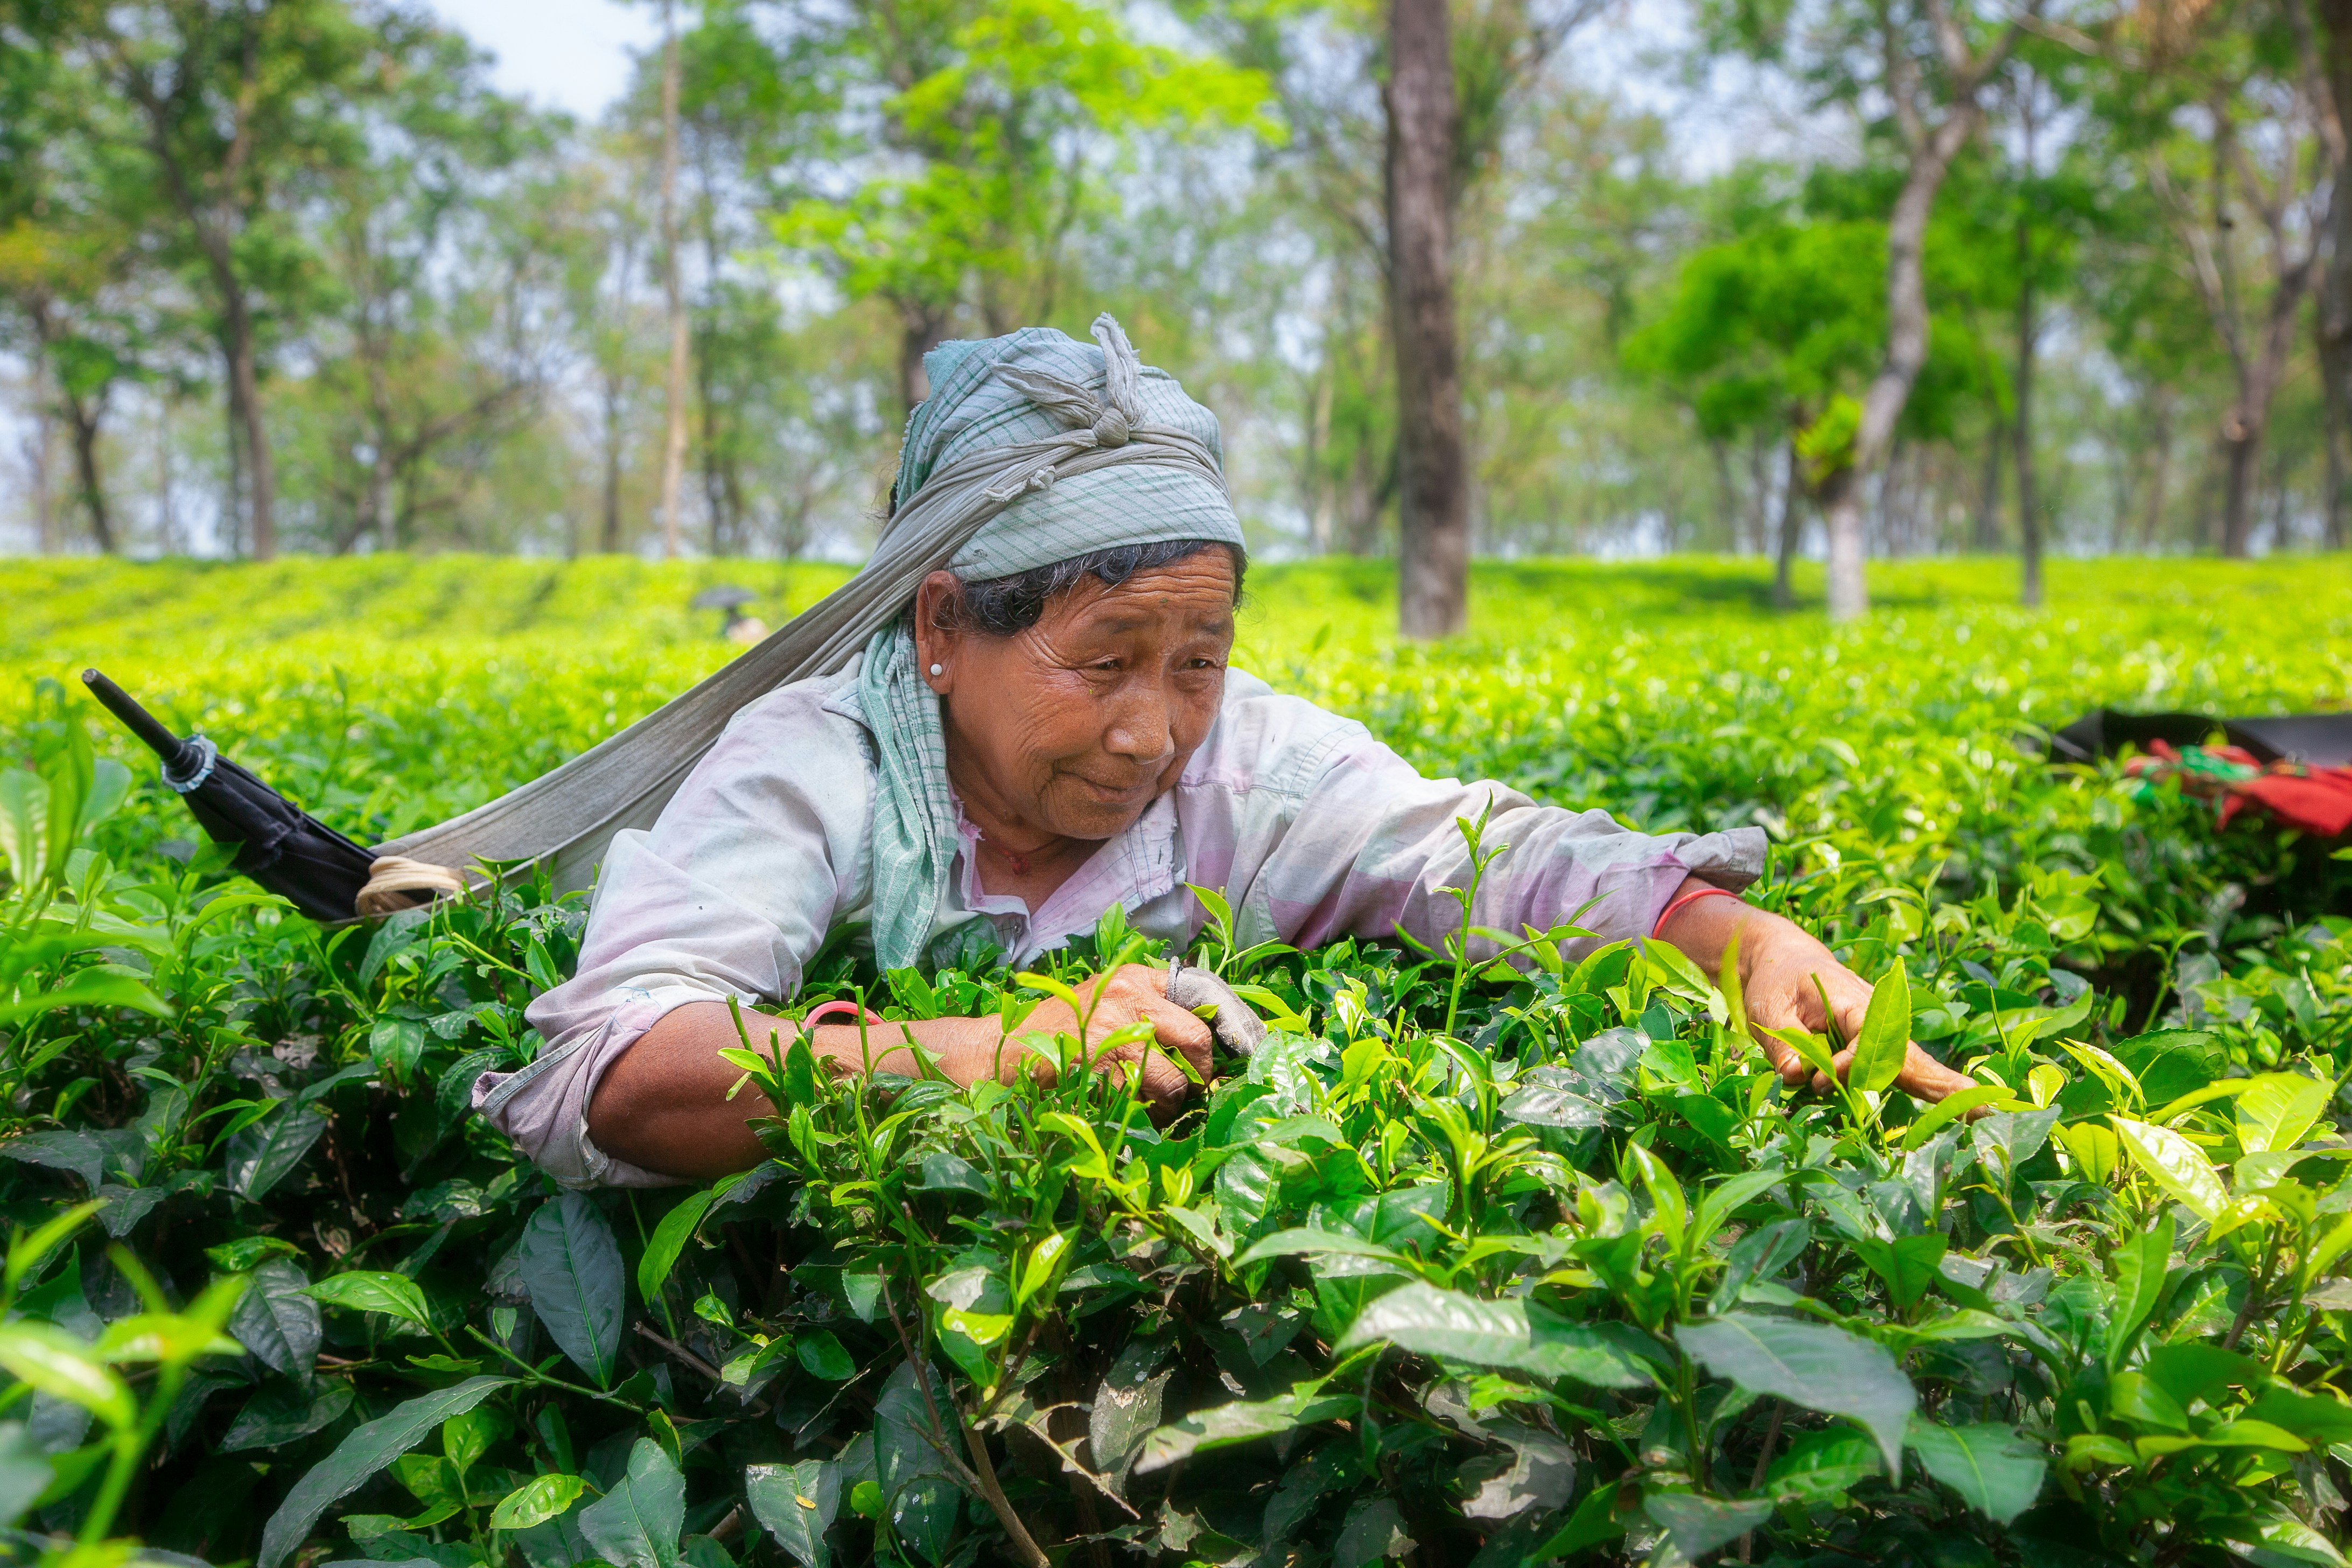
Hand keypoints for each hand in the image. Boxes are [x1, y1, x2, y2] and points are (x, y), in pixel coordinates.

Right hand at [987, 963, 1214, 1110]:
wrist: (1005, 1049)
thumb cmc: (1060, 1026)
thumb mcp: (1105, 997)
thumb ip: (1149, 1005)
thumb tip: (1204, 1035)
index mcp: (1134, 979)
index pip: (1201, 992)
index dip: (1226, 1024)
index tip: (1238, 1047)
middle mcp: (1130, 1001)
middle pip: (1197, 1038)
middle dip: (1202, 1071)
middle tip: (1195, 1086)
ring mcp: (1117, 1038)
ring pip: (1174, 1080)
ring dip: (1172, 1101)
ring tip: (1156, 1103)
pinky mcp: (1103, 1074)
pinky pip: (1145, 1102)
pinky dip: (1144, 1112)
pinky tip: (1128, 1107)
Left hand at [1738, 920, 1973, 1102]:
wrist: (1786, 961)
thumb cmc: (1776, 982)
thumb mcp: (1768, 1008)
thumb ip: (1782, 1044)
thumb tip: (1797, 1077)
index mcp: (1852, 1000)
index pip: (1865, 1037)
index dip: (1853, 1063)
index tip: (1823, 1081)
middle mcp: (1877, 1017)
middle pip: (1909, 1055)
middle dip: (1941, 1082)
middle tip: (1983, 1105)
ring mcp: (1882, 1034)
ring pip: (1913, 1067)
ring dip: (1945, 1089)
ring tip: (1984, 1110)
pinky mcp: (1877, 1049)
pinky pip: (1902, 1072)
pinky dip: (1931, 1088)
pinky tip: (1966, 1108)